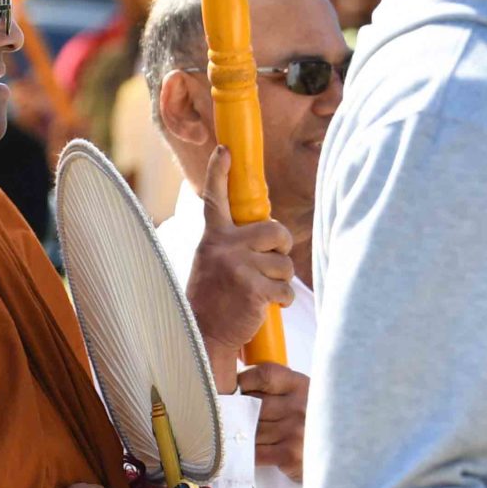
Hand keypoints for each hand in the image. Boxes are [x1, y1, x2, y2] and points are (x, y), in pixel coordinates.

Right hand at [185, 147, 295, 358]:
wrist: (201, 336)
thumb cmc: (213, 301)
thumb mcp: (213, 264)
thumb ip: (233, 245)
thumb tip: (269, 232)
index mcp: (212, 239)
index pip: (215, 199)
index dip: (220, 173)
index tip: (225, 150)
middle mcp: (223, 247)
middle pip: (275, 231)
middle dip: (283, 248)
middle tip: (273, 264)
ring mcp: (237, 266)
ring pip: (284, 263)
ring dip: (281, 280)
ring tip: (262, 292)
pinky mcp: (252, 288)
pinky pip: (285, 288)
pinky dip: (282, 301)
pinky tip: (265, 307)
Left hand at [237, 362, 308, 481]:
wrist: (339, 455)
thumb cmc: (308, 423)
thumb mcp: (299, 397)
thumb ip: (273, 388)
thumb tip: (233, 384)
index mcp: (300, 384)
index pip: (263, 374)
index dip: (243, 382)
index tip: (234, 391)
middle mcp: (300, 406)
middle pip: (251, 404)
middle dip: (236, 412)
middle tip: (230, 418)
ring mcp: (296, 430)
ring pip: (249, 429)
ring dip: (239, 435)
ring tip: (237, 437)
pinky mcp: (292, 455)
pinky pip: (255, 452)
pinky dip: (246, 453)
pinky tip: (246, 453)